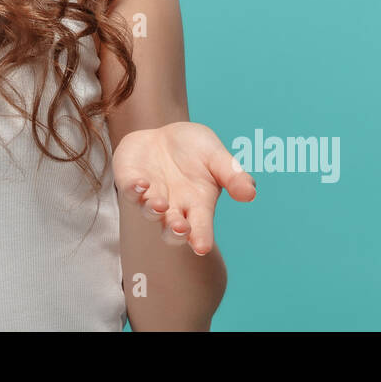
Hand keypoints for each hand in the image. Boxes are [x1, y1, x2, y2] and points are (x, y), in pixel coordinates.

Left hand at [112, 122, 255, 255]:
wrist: (165, 134)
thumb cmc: (196, 150)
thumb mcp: (217, 157)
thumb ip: (233, 175)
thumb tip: (251, 193)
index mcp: (198, 204)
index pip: (201, 227)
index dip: (201, 238)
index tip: (202, 247)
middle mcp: (173, 206)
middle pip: (172, 230)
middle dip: (175, 232)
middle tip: (180, 228)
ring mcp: (150, 195)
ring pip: (149, 212)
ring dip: (154, 210)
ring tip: (161, 204)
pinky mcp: (129, 180)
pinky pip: (129, 189)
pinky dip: (133, 188)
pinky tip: (141, 183)